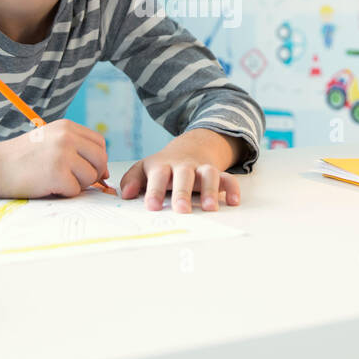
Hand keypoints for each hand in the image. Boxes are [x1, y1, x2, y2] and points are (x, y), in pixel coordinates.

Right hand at [0, 120, 108, 197]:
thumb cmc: (22, 158)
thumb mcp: (50, 141)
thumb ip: (75, 149)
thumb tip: (105, 172)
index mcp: (67, 127)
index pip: (100, 143)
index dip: (97, 159)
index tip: (86, 169)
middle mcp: (67, 137)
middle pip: (101, 159)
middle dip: (93, 174)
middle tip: (74, 180)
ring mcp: (63, 154)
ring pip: (90, 177)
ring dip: (77, 185)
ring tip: (55, 180)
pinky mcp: (57, 174)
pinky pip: (75, 190)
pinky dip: (63, 193)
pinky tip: (47, 186)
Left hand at [118, 129, 242, 212]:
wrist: (189, 148)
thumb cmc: (163, 167)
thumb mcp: (144, 168)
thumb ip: (132, 180)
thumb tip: (125, 195)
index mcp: (162, 166)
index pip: (158, 175)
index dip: (155, 190)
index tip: (152, 206)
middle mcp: (183, 166)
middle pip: (184, 175)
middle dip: (183, 192)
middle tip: (181, 210)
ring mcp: (202, 168)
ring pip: (209, 174)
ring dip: (210, 190)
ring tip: (209, 208)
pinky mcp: (217, 173)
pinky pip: (228, 178)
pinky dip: (232, 188)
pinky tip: (233, 202)